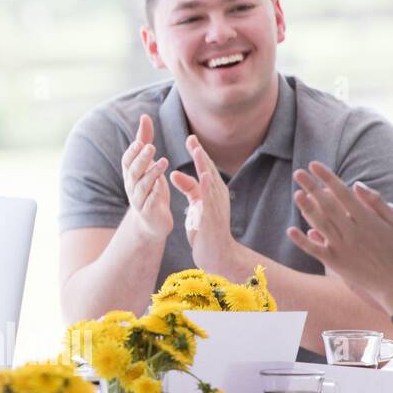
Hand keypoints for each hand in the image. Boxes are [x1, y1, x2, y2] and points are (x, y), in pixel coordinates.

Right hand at [120, 113, 172, 241]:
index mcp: (131, 173)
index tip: (140, 142)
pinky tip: (162, 185)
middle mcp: (131, 185)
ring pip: (142, 185)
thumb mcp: (146, 163)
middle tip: (151, 147)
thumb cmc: (149, 187)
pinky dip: (155, 193)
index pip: (127, 160)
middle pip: (133, 171)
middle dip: (141, 159)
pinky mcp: (149, 211)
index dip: (132, 152)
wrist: (151, 221)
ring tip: (163, 161)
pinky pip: (151, 201)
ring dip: (151, 173)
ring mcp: (139, 199)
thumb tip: (144, 117)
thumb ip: (144, 141)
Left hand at [169, 133, 246, 274]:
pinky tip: (204, 175)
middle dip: (200, 154)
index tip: (190, 138)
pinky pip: (211, 199)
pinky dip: (208, 186)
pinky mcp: (214, 217)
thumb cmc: (206, 229)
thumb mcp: (195, 205)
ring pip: (211, 181)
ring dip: (204, 166)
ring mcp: (217, 206)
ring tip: (197, 150)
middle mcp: (218, 196)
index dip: (198, 153)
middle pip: (209, 170)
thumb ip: (188, 188)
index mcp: (214, 191)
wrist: (217, 254)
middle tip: (191, 138)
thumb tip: (174, 174)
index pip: (206, 168)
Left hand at [288, 162, 392, 312]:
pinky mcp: (337, 264)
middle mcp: (354, 233)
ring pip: (321, 225)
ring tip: (296, 194)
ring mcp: (343, 248)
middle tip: (297, 172)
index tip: (314, 165)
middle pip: (328, 206)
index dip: (328, 178)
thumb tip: (356, 185)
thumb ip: (376, 203)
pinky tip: (291, 230)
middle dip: (312, 188)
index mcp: (368, 220)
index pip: (343, 194)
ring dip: (306, 209)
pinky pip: (316, 251)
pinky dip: (303, 241)